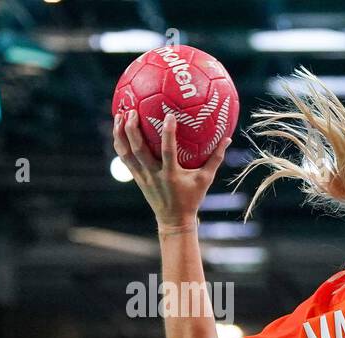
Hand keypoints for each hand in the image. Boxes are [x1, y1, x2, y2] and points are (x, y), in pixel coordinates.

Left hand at [112, 109, 230, 229]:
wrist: (174, 220)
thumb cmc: (192, 198)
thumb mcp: (205, 179)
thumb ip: (215, 159)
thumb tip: (227, 139)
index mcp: (171, 175)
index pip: (168, 151)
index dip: (168, 133)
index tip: (169, 115)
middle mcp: (154, 175)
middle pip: (139, 149)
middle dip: (133, 129)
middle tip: (133, 111)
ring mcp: (143, 176)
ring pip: (126, 152)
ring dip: (120, 133)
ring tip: (120, 115)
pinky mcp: (136, 177)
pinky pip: (124, 157)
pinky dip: (120, 143)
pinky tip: (118, 129)